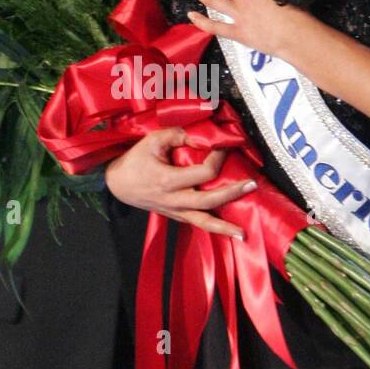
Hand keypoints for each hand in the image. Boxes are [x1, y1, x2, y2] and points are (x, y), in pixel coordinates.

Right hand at [104, 125, 256, 237]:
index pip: (203, 173)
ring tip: (243, 233)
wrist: (117, 184)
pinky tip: (230, 233)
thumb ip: (178, 135)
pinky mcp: (176, 216)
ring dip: (224, 228)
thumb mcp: (153, 141)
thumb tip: (204, 135)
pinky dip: (214, 229)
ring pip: (203, 222)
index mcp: (167, 180)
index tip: (224, 146)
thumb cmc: (135, 160)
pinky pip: (197, 224)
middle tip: (252, 184)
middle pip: (208, 201)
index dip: (218, 158)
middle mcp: (173, 199)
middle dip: (232, 193)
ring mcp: (175, 211)